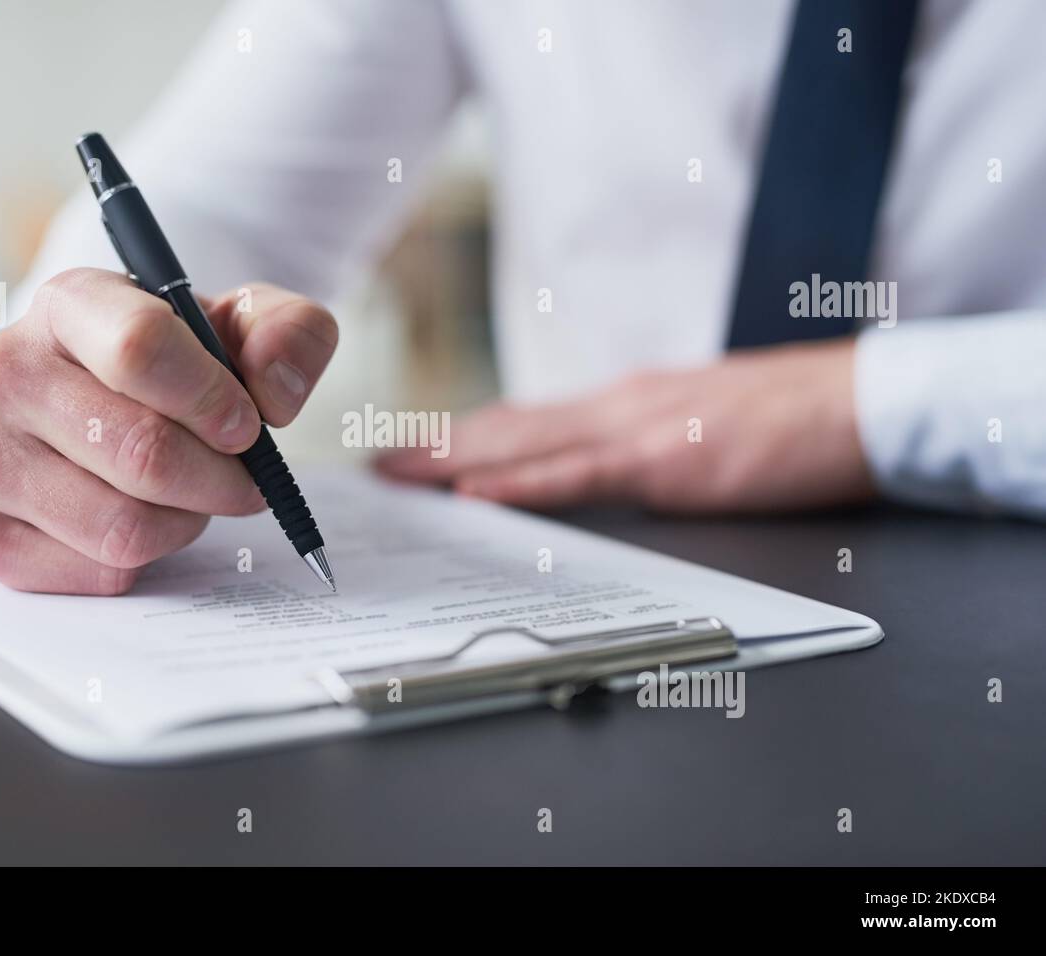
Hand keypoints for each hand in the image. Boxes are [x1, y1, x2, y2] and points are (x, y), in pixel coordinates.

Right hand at [0, 268, 337, 593]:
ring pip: (122, 525)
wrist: (109, 402)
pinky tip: (139, 520)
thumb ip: (287, 333)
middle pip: (142, 451)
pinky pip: (94, 573)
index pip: (140, 349)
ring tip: (186, 496)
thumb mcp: (246, 325)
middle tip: (239, 478)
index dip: (212, 399)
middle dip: (217, 477)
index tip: (247, 427)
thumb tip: (274, 392)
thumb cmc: (179, 363)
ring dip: (182, 523)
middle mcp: (5, 372)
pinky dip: (142, 562)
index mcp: (69, 304)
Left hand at [375, 339, 874, 512]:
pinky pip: (576, 474)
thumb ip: (648, 444)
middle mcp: (618, 407)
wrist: (862, 404)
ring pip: (525, 442)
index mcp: (626, 405)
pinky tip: (475, 492)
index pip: (529, 421)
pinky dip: (520, 482)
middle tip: (378, 461)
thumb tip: (604, 465)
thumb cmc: (791, 419)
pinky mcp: (665, 459)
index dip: (467, 434)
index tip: (417, 446)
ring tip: (398, 473)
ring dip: (454, 458)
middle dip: (438, 444)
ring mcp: (637, 429)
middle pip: (508, 426)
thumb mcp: (702, 426)